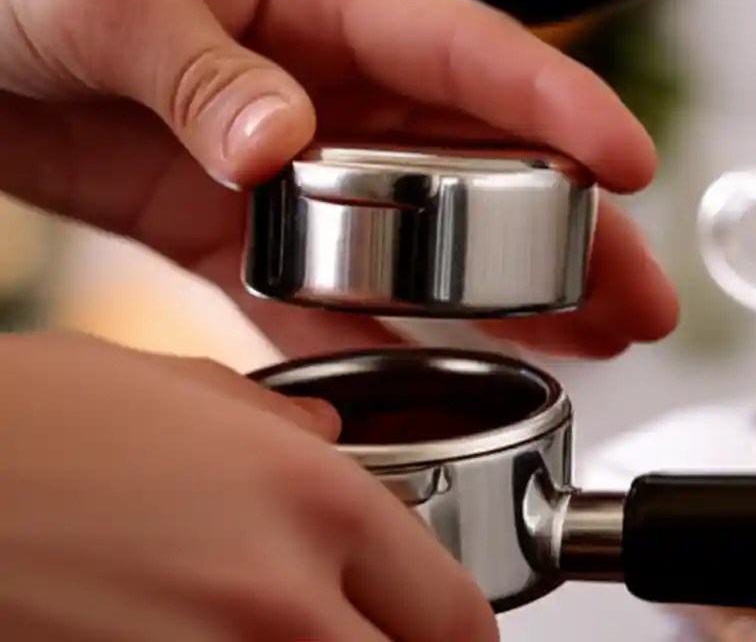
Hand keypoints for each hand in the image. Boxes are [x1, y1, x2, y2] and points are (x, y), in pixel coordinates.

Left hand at [0, 0, 678, 359]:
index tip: (629, 163)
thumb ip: (196, 64)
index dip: (558, 106)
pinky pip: (314, 294)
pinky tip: (429, 379)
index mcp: (309, 5)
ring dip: (500, 296)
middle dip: (569, 231)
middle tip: (635, 294)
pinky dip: (367, 340)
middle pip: (477, 166)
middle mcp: (316, 90)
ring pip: (418, 240)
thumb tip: (280, 142)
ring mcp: (279, 168)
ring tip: (578, 344)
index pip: (464, 57)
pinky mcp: (223, 230)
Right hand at [0, 331, 496, 641]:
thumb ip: (275, 429)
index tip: (433, 633)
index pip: (459, 618)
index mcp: (312, 506)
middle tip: (363, 641)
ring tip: (260, 635)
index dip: (453, 636)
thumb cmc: (13, 429)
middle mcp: (281, 607)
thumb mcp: (167, 391)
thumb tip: (328, 442)